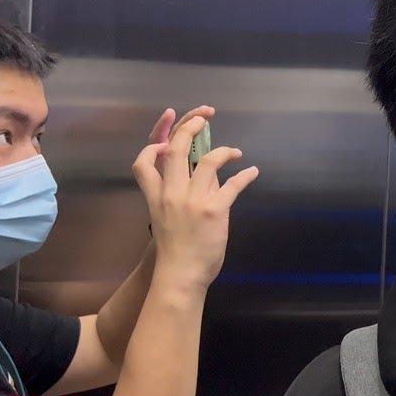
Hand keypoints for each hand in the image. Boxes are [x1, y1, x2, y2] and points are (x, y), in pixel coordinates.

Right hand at [132, 116, 258, 289]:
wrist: (180, 275)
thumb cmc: (174, 251)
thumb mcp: (166, 221)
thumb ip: (182, 197)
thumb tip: (206, 180)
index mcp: (156, 197)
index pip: (143, 164)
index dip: (150, 147)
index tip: (162, 140)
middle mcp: (171, 194)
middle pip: (175, 150)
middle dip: (189, 129)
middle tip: (202, 120)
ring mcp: (192, 200)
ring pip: (207, 161)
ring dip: (224, 151)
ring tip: (234, 151)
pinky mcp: (214, 210)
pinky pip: (233, 185)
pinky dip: (245, 175)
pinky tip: (252, 172)